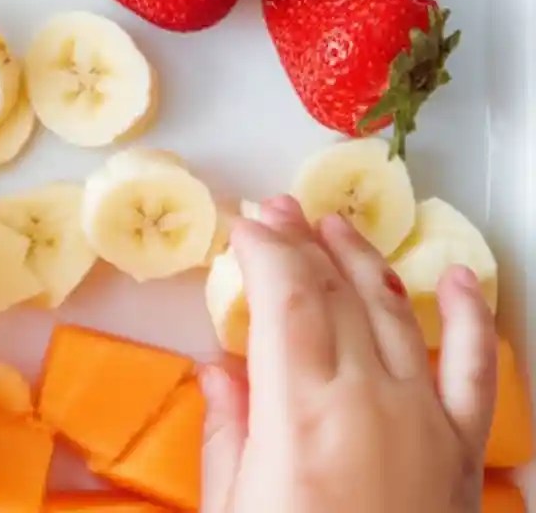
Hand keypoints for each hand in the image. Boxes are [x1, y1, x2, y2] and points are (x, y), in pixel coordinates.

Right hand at [201, 196, 497, 512]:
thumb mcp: (232, 508)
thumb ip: (226, 432)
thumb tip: (218, 373)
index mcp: (299, 415)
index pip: (286, 298)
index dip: (265, 248)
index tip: (244, 223)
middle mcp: (369, 401)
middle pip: (337, 294)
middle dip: (302, 242)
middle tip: (277, 211)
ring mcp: (424, 420)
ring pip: (397, 312)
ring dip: (365, 261)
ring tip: (339, 227)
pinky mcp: (461, 449)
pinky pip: (475, 366)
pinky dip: (470, 316)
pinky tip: (459, 279)